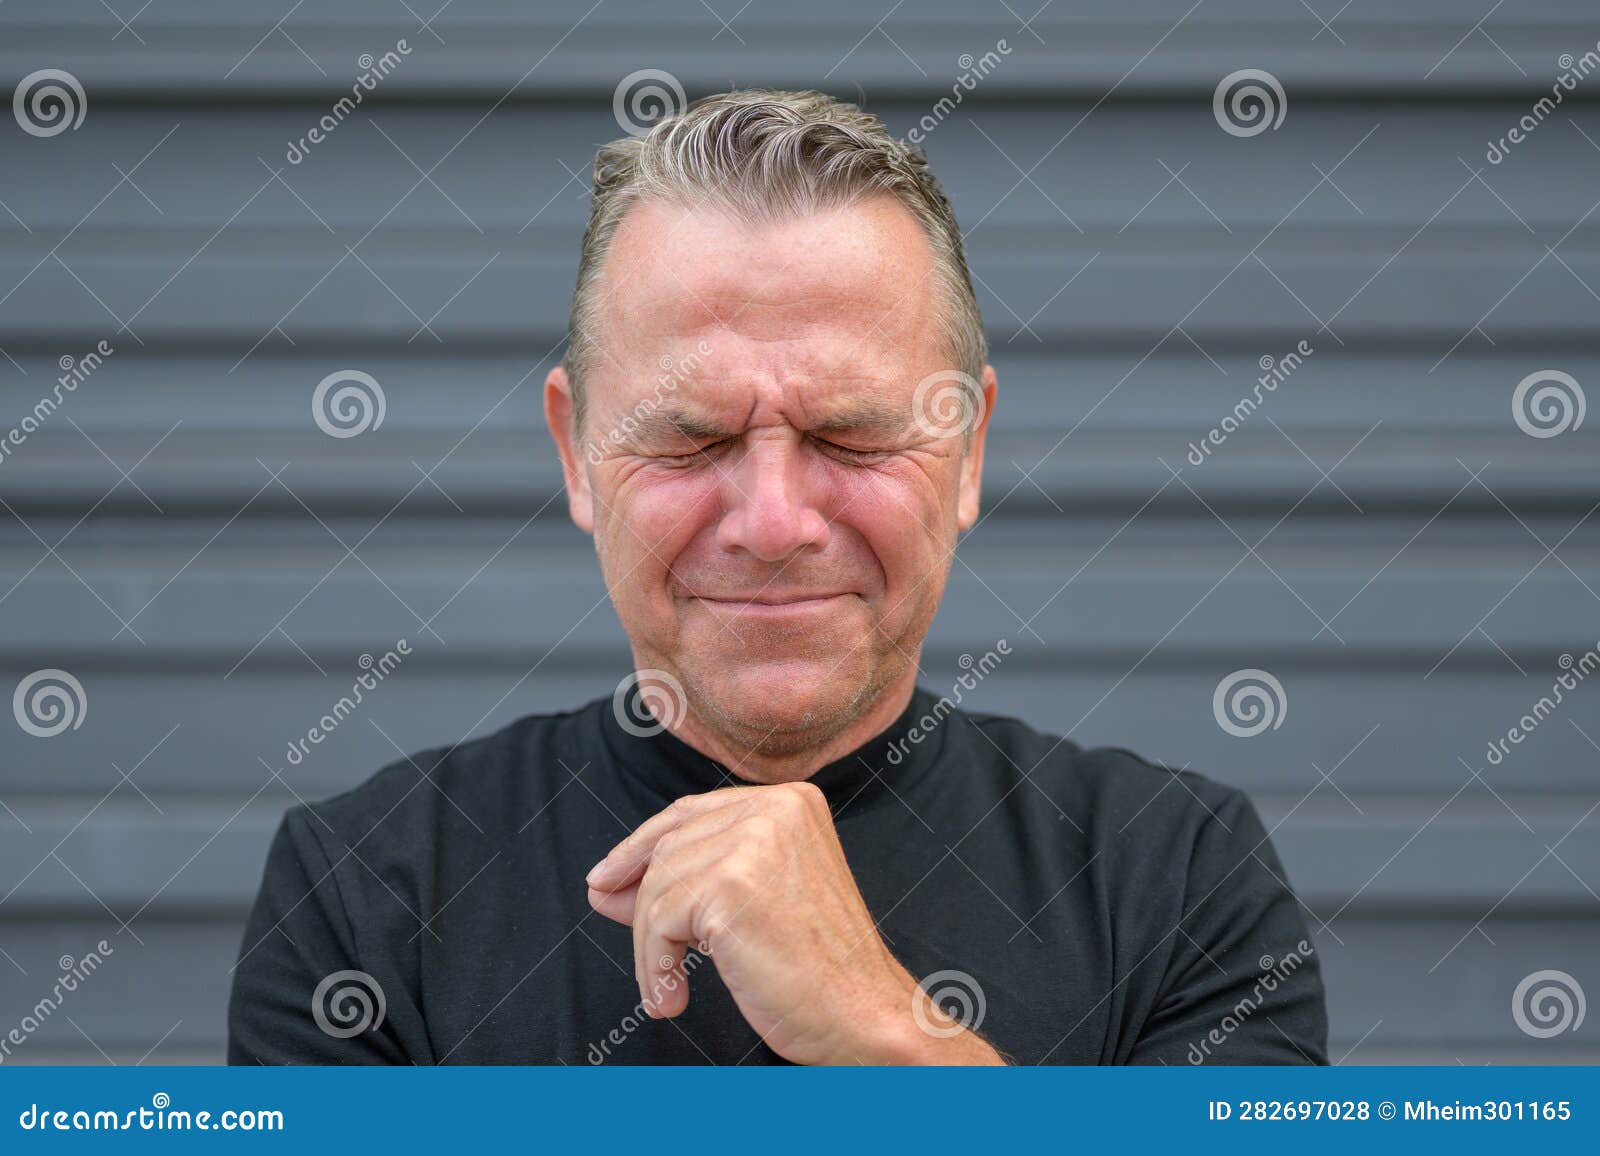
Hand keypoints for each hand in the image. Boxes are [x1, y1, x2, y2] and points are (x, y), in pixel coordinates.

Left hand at [585, 781, 1001, 1064]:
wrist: (864, 1015)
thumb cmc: (819, 971)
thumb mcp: (753, 903)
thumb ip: (688, 879)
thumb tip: (603, 884)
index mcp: (791, 801)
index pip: (691, 812)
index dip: (641, 847)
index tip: (608, 881)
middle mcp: (775, 808)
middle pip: (669, 845)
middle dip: (638, 899)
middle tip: (632, 945)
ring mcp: (754, 842)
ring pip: (658, 886)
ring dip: (650, 947)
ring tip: (667, 987)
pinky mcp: (731, 885)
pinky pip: (658, 922)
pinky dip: (654, 966)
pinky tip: (672, 996)